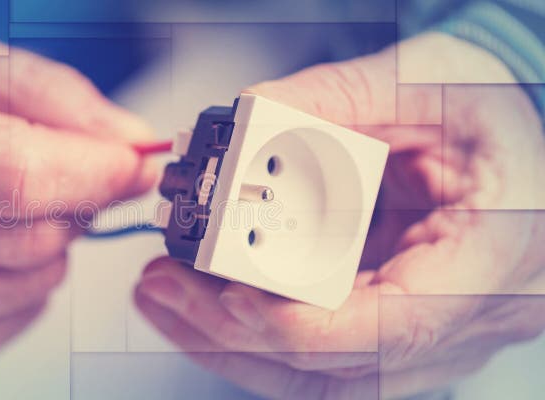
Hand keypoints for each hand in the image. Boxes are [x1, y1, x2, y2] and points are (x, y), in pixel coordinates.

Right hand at [0, 22, 155, 376]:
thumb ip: (46, 91)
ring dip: (43, 244)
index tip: (134, 162)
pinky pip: (16, 320)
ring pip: (38, 283)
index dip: (98, 172)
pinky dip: (18, 283)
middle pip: (38, 238)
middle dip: (70, 204)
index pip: (21, 175)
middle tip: (39, 174)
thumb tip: (131, 142)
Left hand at [135, 33, 544, 398]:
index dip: (302, 326)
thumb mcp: (425, 84)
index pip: (395, 329)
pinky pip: (314, 357)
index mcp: (491, 259)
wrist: (517, 139)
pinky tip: (200, 300)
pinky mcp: (391, 329)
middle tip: (165, 285)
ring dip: (230, 343)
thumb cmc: (491, 114)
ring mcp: (427, 335)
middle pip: (339, 368)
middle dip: (237, 334)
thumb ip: (334, 98)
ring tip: (165, 293)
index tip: (227, 293)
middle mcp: (464, 318)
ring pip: (318, 378)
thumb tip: (247, 117)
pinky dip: (249, 334)